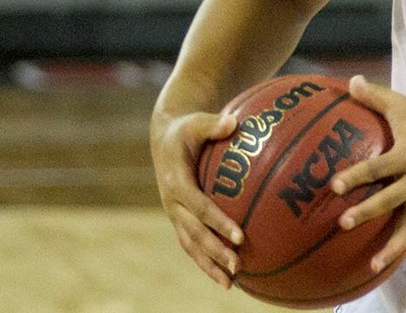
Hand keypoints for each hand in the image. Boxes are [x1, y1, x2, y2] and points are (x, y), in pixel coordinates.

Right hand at [151, 109, 243, 288]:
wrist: (164, 139)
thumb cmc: (186, 129)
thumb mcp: (196, 122)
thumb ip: (214, 124)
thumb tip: (234, 122)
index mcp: (176, 183)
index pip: (200, 206)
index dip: (218, 222)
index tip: (240, 236)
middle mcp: (172, 203)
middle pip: (194, 233)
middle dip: (215, 252)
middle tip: (238, 266)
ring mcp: (174, 214)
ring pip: (190, 245)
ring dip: (209, 264)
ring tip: (231, 284)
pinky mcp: (179, 219)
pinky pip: (192, 243)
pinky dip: (207, 260)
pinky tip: (226, 275)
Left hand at [328, 75, 405, 274]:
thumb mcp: (402, 105)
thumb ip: (375, 96)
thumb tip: (350, 80)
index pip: (378, 166)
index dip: (357, 176)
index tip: (334, 185)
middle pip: (391, 198)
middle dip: (369, 211)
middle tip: (344, 223)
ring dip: (392, 246)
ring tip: (374, 265)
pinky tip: (390, 264)